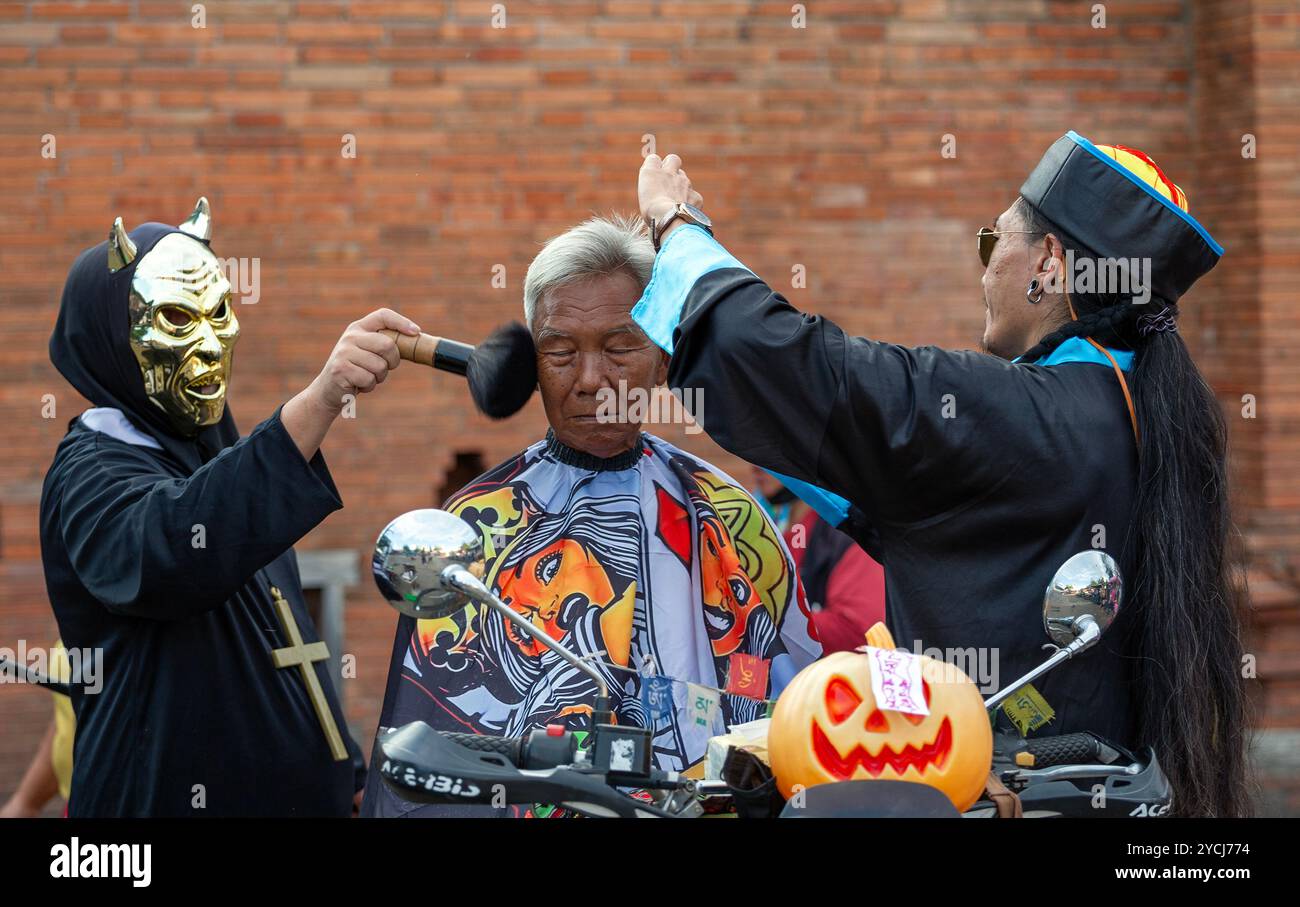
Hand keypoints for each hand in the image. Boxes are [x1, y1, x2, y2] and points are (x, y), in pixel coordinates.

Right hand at [281, 308, 419, 460]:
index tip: (416, 332)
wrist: (328, 390)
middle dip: (392, 361)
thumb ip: (385, 344)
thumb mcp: (368, 352)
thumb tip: (416, 336)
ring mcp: (344, 352)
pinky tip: (357, 385)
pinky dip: (369, 386)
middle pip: (387, 345)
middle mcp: (350, 336)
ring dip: (379, 377)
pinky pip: (369, 379)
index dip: (401, 322)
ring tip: (366, 377)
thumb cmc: (357, 371)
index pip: (383, 315)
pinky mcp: (341, 369)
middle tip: (385, 369)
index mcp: (359, 328)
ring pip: (380, 365)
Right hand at [639, 152, 704, 227]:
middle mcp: (669, 173)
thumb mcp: (644, 196)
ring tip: (673, 203)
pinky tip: (683, 212)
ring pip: (684, 179)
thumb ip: (651, 184)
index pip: (654, 159)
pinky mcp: (695, 195)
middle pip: (673, 159)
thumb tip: (656, 183)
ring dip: (680, 187)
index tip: (654, 176)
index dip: (655, 167)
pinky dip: (689, 203)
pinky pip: (693, 196)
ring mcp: (685, 183)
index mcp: (652, 172)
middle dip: (672, 166)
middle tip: (668, 179)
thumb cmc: (652, 212)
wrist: (672, 219)